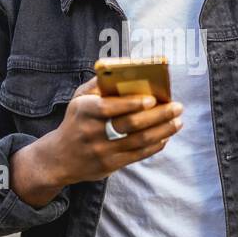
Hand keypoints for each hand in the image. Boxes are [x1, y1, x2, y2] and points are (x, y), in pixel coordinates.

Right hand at [10, 76, 184, 204]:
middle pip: (130, 125)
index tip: (152, 98)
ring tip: (178, 122)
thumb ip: (99, 83)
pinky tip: (166, 136)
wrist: (59, 158)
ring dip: (163, 131)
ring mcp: (101, 152)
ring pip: (139, 142)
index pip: (108, 107)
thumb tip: (125, 70)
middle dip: (158, 116)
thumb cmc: (76, 120)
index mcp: (84, 111)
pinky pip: (138, 156)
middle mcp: (91, 133)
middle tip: (177, 107)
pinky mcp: (110, 166)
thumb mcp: (79, 99)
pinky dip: (155, 145)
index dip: (131, 103)